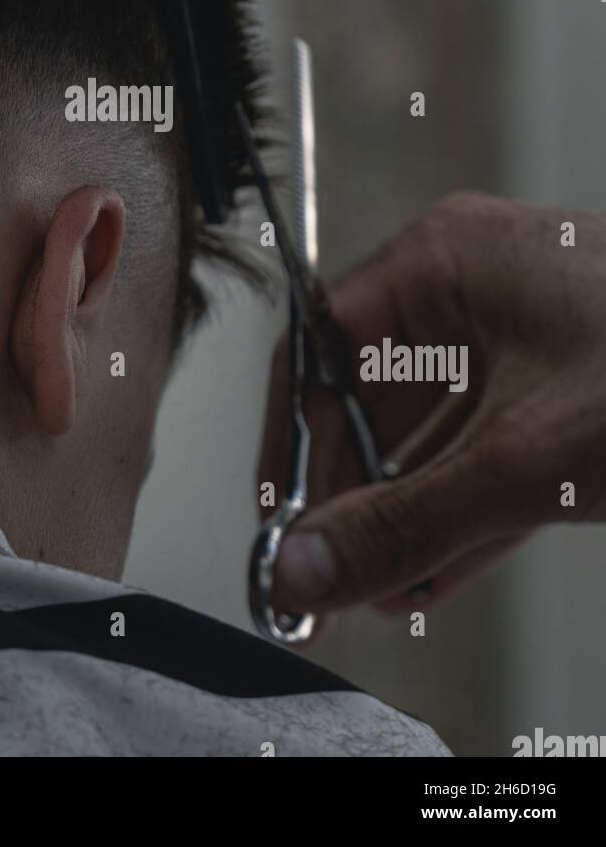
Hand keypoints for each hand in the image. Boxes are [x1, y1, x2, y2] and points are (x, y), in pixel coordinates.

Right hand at [259, 193, 605, 631]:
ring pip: (434, 431)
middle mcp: (476, 286)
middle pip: (375, 394)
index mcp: (446, 258)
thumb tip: (312, 561)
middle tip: (334, 568)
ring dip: (409, 515)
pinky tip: (435, 576)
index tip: (280, 509)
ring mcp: (526, 336)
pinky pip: (489, 449)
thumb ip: (407, 519)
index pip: (321, 344)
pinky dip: (463, 512)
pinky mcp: (567, 385)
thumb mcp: (526, 456)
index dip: (291, 434)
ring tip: (381, 589)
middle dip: (357, 493)